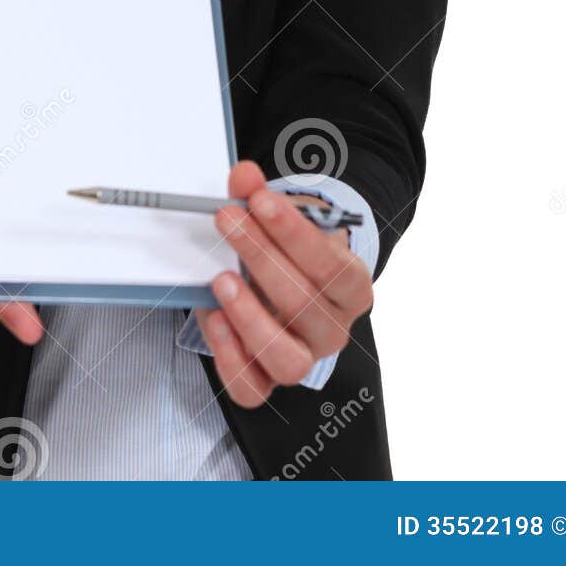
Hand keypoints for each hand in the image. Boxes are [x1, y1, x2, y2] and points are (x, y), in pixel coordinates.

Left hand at [195, 159, 373, 407]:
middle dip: (260, 257)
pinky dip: (229, 359)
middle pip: (305, 305)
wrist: (286, 279)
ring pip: (287, 360)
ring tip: (221, 279)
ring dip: (250, 317)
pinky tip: (213, 318)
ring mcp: (302, 358)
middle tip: (227, 220)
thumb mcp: (280, 219)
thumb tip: (242, 175)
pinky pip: (252, 389)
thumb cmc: (288, 251)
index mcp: (351, 287)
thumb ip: (259, 194)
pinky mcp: (267, 379)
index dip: (294, 233)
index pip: (331, 265)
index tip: (259, 201)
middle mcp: (332, 328)